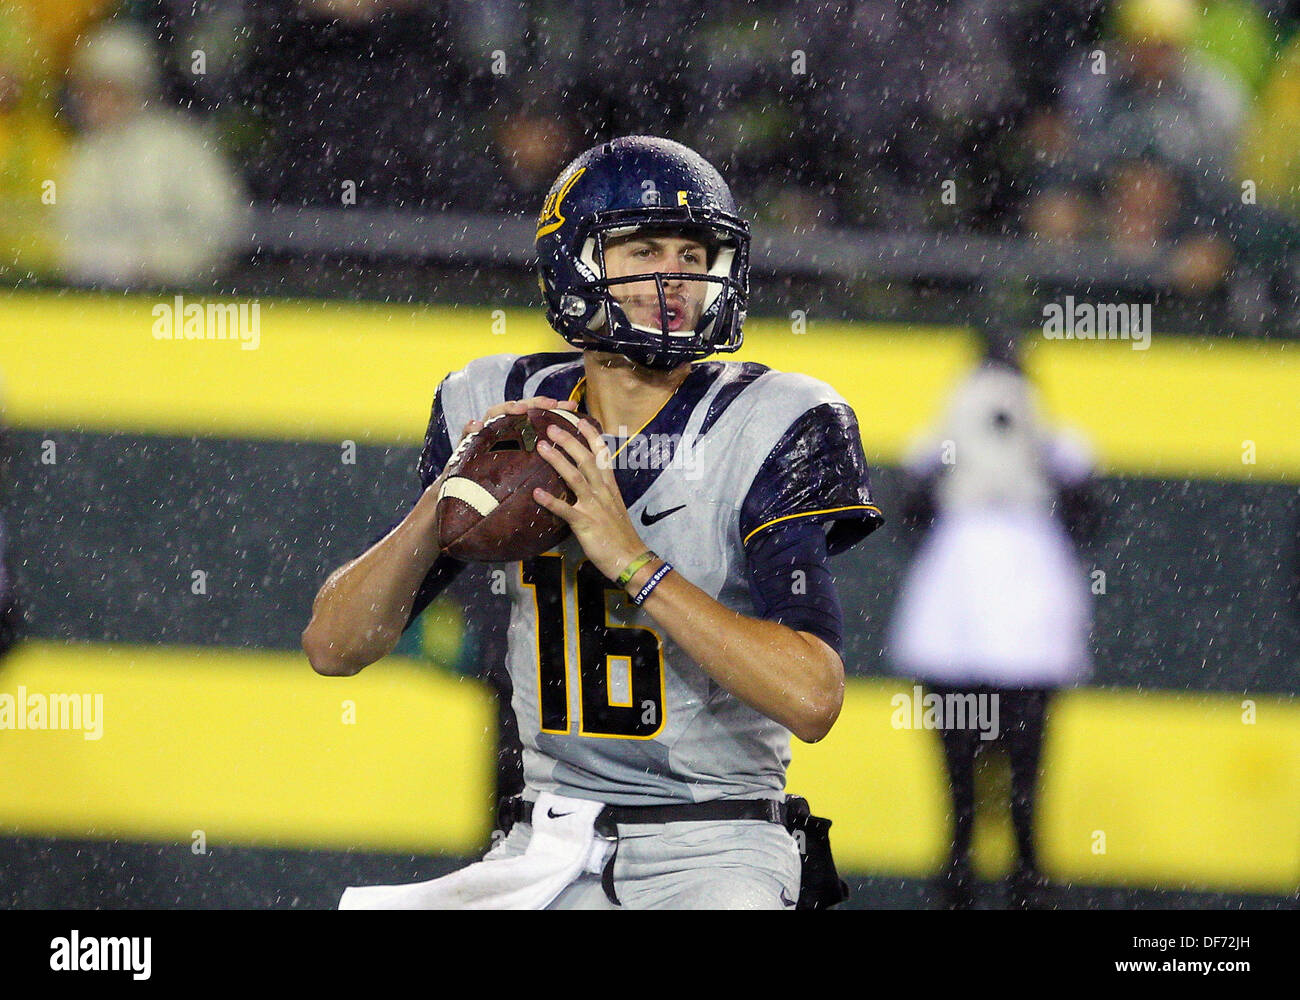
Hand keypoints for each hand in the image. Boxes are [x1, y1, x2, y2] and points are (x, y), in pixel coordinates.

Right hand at [419, 396, 580, 527]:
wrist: (468, 496)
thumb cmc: (501, 482)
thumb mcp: (524, 468)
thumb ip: (541, 456)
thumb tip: (571, 451)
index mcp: (516, 432)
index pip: (536, 413)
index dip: (555, 408)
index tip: (572, 405)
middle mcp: (500, 428)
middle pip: (517, 408)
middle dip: (535, 403)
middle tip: (553, 403)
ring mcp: (483, 434)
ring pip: (493, 414)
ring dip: (505, 409)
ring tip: (518, 408)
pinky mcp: (466, 445)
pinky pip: (466, 434)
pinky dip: (469, 428)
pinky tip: (475, 425)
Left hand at [533, 418, 647, 582]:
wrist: (631, 559)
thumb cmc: (620, 536)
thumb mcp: (614, 508)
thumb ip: (601, 494)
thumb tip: (587, 484)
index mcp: (610, 487)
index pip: (602, 455)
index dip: (591, 436)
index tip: (581, 420)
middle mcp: (602, 492)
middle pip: (586, 460)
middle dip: (569, 441)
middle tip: (551, 428)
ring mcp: (594, 507)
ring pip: (575, 478)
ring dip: (557, 461)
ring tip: (541, 448)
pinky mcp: (585, 523)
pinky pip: (565, 509)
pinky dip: (551, 501)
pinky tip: (536, 493)